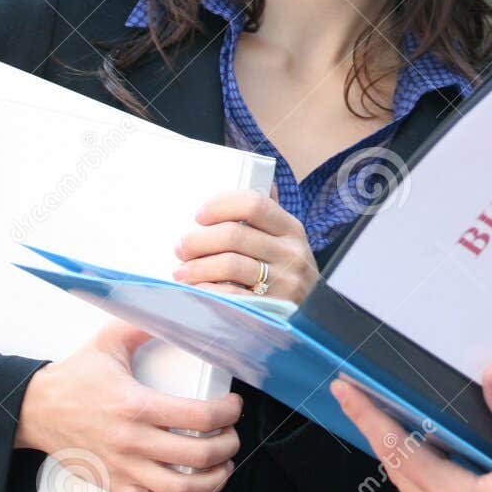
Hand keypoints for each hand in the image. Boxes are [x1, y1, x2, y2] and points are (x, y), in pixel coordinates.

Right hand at [14, 320, 242, 491]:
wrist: (34, 410)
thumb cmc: (74, 379)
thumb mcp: (109, 341)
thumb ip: (144, 324)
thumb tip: (175, 306)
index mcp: (136, 405)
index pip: (199, 416)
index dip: (228, 413)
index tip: (233, 406)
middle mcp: (133, 442)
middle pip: (198, 455)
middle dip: (228, 446)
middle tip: (232, 435)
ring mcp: (124, 469)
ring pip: (180, 489)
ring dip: (213, 481)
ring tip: (223, 466)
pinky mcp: (116, 486)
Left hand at [174, 185, 318, 301]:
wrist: (311, 316)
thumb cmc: (287, 271)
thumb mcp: (286, 240)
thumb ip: (269, 214)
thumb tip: (258, 175)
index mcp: (291, 228)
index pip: (254, 203)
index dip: (220, 205)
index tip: (198, 215)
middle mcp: (291, 252)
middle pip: (234, 235)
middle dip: (198, 240)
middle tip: (180, 248)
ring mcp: (284, 281)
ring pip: (229, 265)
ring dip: (197, 267)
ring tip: (181, 272)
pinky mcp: (272, 307)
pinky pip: (232, 295)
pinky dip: (208, 290)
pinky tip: (197, 289)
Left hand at [331, 360, 491, 491]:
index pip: (399, 450)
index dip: (369, 417)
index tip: (347, 391)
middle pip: (396, 470)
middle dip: (375, 429)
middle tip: (356, 395)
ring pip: (411, 489)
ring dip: (398, 452)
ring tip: (388, 417)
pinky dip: (421, 473)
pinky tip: (430, 454)